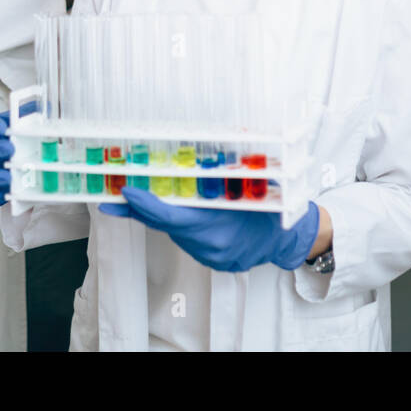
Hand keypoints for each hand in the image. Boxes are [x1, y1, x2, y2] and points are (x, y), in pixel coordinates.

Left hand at [99, 187, 319, 271]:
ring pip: (177, 233)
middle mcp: (209, 246)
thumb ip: (221, 171)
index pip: (170, 217)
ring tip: (154, 199)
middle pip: (167, 225)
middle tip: (122, 193)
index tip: (126, 192)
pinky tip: (183, 213)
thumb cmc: (272, 208)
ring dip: (166, 216)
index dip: (144, 205)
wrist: (288, 240)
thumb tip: (194, 148)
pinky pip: (189, 240)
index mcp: (216, 227)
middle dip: (145, 208)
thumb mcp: (248, 183)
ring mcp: (210, 257)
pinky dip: (183, 226)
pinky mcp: (212, 261)